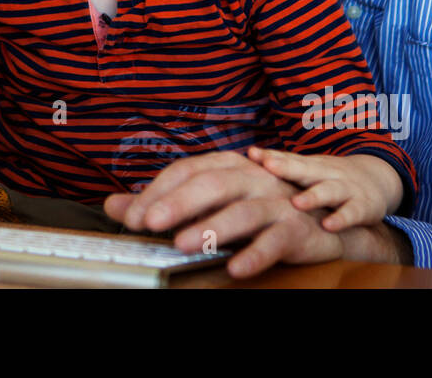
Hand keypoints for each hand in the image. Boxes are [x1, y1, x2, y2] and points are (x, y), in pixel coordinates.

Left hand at [103, 150, 344, 277]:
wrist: (318, 221)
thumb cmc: (255, 207)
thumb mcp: (206, 202)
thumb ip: (161, 204)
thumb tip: (113, 205)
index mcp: (226, 164)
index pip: (186, 170)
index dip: (158, 192)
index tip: (131, 217)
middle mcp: (251, 176)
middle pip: (212, 183)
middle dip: (178, 203)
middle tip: (149, 223)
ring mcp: (276, 200)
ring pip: (243, 210)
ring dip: (212, 227)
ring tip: (183, 243)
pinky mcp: (296, 228)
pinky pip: (275, 239)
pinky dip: (255, 254)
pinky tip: (235, 268)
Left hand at [246, 147, 402, 231]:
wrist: (375, 179)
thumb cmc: (327, 177)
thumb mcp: (305, 170)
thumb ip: (277, 168)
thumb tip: (239, 162)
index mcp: (307, 166)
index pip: (286, 159)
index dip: (270, 156)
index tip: (251, 153)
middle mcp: (324, 173)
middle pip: (303, 168)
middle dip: (285, 168)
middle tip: (267, 165)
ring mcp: (344, 189)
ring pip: (328, 190)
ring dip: (314, 196)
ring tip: (297, 203)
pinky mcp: (362, 207)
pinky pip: (352, 213)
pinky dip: (342, 219)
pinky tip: (329, 225)